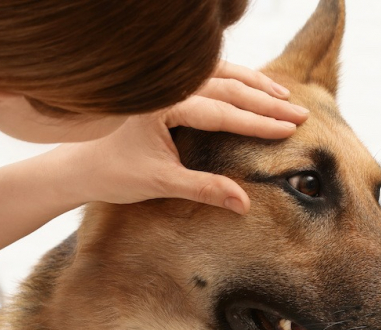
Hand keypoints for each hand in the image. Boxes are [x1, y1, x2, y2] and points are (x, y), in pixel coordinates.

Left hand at [48, 61, 307, 213]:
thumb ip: (205, 189)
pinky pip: (207, 75)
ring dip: (254, 85)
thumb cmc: (115, 174)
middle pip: (227, 87)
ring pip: (219, 74)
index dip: (259, 121)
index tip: (291, 128)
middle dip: (266, 101)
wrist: (79, 165)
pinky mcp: (166, 87)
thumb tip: (244, 203)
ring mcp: (165, 82)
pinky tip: (254, 88)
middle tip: (301, 114)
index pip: (222, 111)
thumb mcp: (162, 184)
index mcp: (162, 103)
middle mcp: (165, 85)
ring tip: (285, 96)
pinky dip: (235, 81)